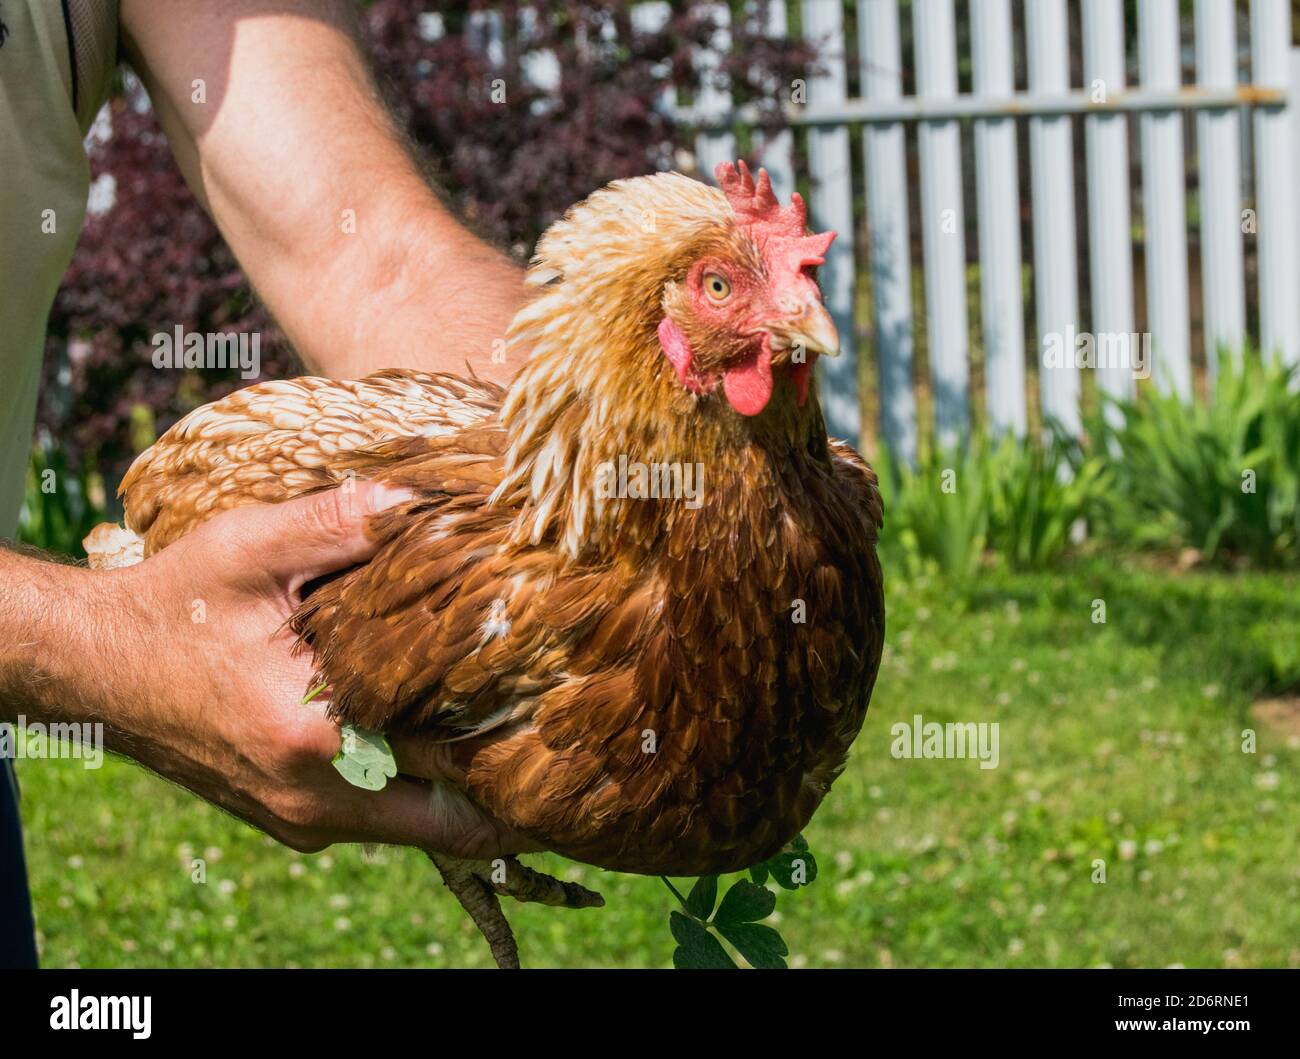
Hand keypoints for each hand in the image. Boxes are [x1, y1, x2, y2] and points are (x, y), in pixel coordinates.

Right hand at [89, 481, 535, 856]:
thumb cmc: (170, 606)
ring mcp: (302, 820)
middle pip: (450, 825)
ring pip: (418, 828)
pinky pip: (381, 817)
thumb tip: (427, 495)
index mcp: (313, 738)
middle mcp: (315, 801)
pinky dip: (421, 788)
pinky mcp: (293, 817)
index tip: (567, 718)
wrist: (92, 667)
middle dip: (507, 789)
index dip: (517, 751)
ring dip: (466, 791)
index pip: (451, 774)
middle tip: (561, 736)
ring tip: (517, 733)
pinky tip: (445, 736)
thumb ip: (340, 523)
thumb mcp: (247, 549)